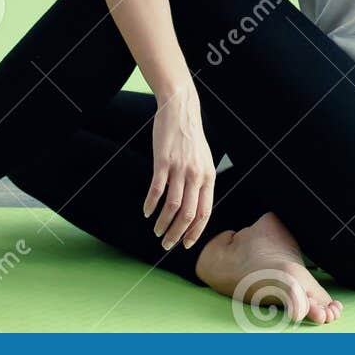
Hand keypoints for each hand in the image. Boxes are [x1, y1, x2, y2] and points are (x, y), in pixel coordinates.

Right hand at [143, 90, 215, 250]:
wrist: (180, 109)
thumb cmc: (191, 138)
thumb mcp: (203, 160)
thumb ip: (201, 182)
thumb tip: (195, 209)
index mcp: (208, 176)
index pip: (204, 212)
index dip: (195, 232)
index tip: (186, 244)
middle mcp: (196, 174)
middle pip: (188, 214)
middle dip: (177, 235)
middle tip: (166, 245)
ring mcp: (179, 168)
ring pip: (172, 206)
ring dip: (163, 224)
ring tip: (156, 232)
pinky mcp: (163, 162)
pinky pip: (157, 190)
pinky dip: (151, 204)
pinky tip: (146, 212)